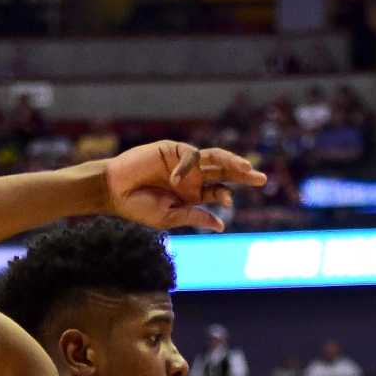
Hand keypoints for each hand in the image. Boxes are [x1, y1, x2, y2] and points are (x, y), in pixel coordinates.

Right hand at [102, 142, 266, 232]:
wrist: (113, 190)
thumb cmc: (139, 207)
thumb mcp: (170, 217)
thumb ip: (194, 217)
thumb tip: (221, 225)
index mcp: (194, 194)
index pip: (219, 192)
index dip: (225, 194)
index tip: (228, 200)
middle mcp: (192, 177)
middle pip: (223, 173)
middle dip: (243, 174)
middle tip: (262, 179)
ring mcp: (183, 162)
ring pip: (214, 158)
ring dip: (231, 161)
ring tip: (246, 167)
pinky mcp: (171, 150)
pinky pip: (189, 154)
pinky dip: (186, 165)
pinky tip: (176, 178)